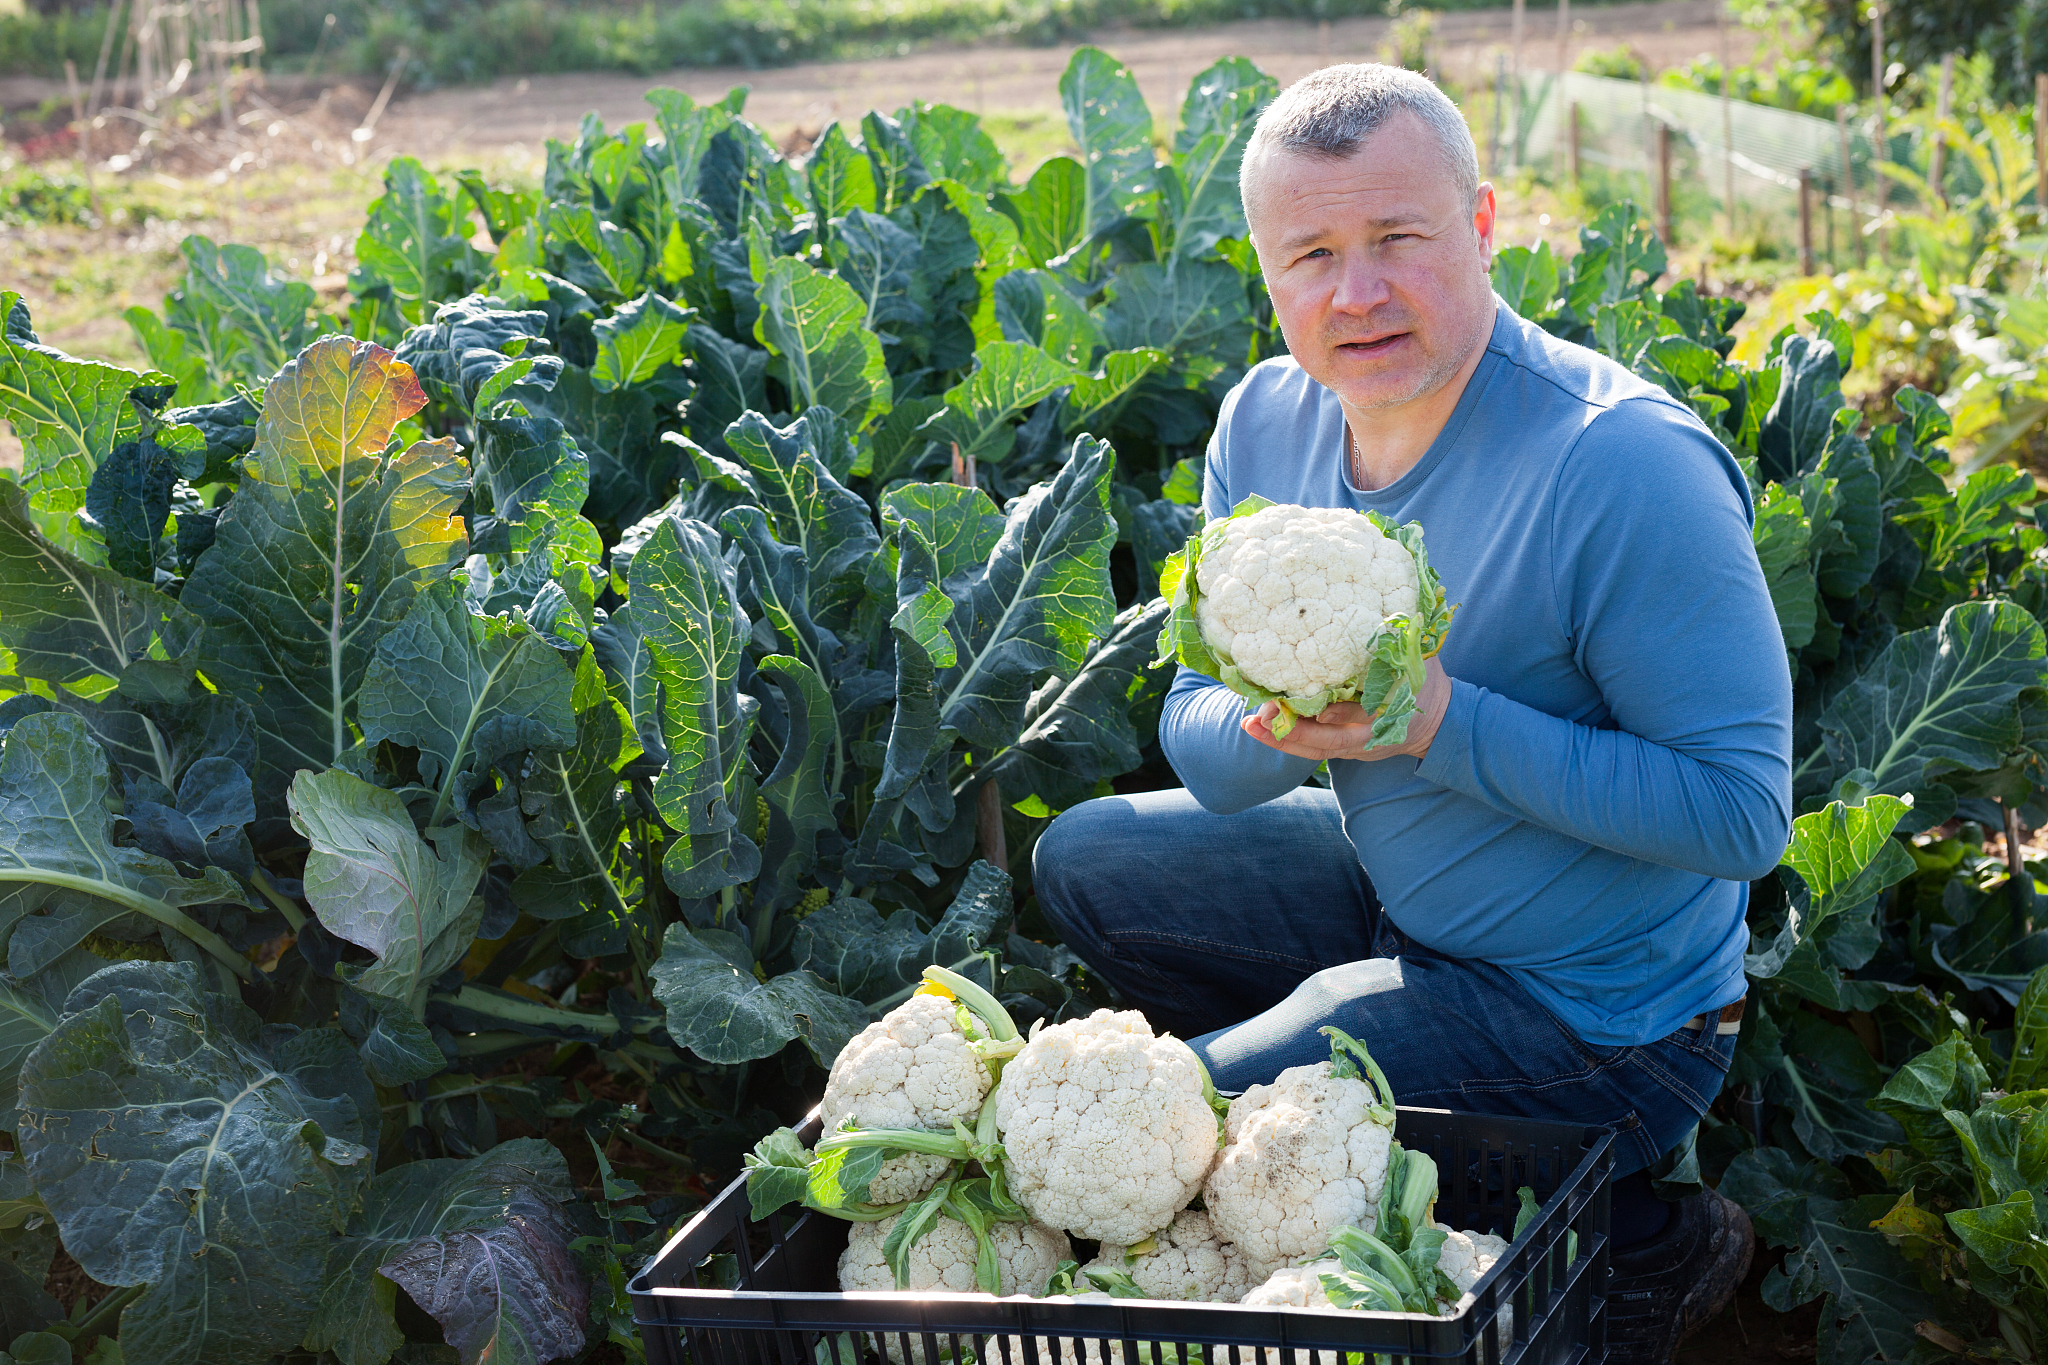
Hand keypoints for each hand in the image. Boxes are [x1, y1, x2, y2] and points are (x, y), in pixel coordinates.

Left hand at [1241, 656, 1451, 762]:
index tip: (1319, 709)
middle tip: (1263, 714)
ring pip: (1314, 750)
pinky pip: (1311, 750)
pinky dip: (1285, 741)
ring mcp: (1356, 746)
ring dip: (1281, 739)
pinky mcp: (1344, 749)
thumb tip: (1375, 612)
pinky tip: (1259, 727)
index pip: (1361, 716)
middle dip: (1294, 731)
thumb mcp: (1420, 663)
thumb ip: (1398, 645)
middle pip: (1328, 741)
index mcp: (1390, 712)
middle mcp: (1369, 735)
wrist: (1439, 722)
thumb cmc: (1426, 685)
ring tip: (1249, 725)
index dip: (1342, 714)